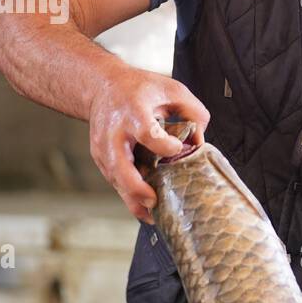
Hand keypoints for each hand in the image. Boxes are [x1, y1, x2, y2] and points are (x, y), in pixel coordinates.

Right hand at [87, 66, 210, 221]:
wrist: (102, 87)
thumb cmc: (140, 89)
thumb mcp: (172, 89)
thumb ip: (193, 112)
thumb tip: (200, 143)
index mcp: (133, 112)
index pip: (147, 133)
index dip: (164, 145)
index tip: (178, 149)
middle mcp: (114, 133)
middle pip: (120, 166)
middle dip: (136, 187)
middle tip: (154, 201)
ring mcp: (103, 148)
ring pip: (115, 180)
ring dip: (132, 200)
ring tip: (153, 215)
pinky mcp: (100, 158)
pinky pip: (114, 181)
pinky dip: (128, 195)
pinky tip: (144, 208)